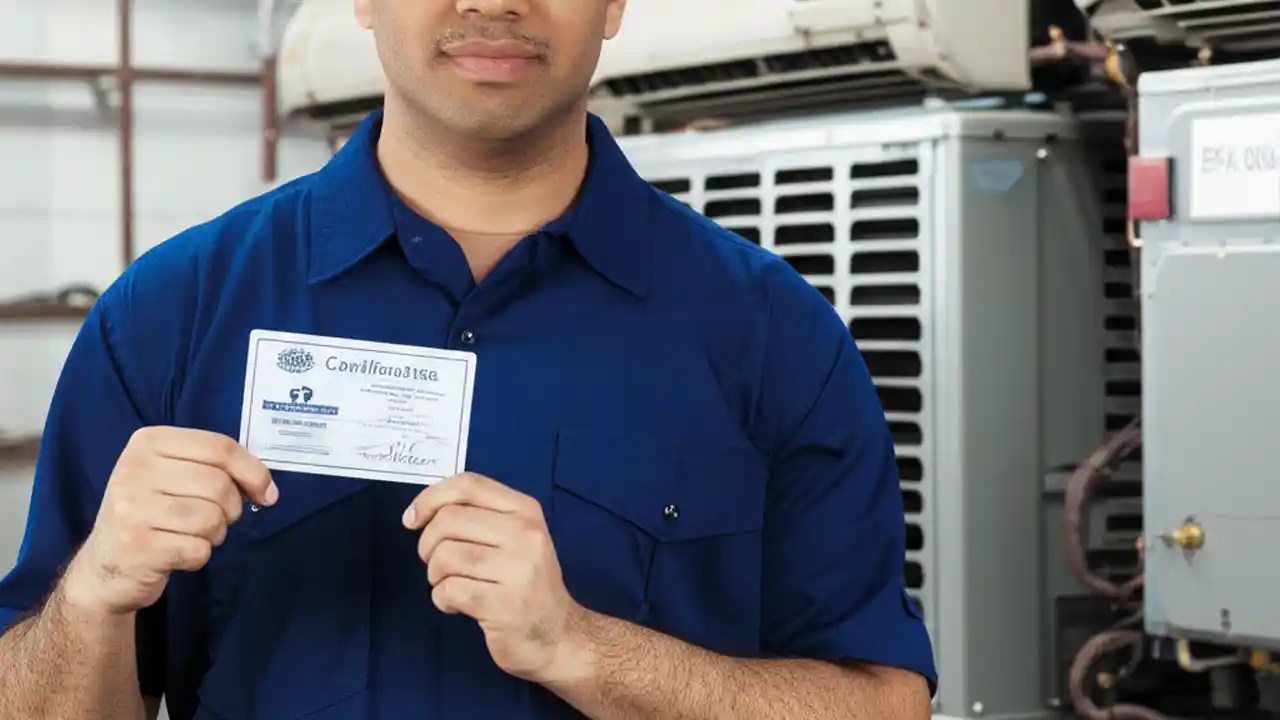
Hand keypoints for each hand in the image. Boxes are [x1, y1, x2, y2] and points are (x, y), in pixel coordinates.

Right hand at [63, 427, 277, 616]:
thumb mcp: (173, 477)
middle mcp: (134, 469)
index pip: (220, 447)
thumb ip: (217, 469)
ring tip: (192, 535)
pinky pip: (198, 550)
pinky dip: (199, 556)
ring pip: (211, 518)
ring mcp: (131, 508)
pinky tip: (177, 553)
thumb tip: (267, 488)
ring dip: (215, 534)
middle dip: (231, 509)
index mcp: (148, 442)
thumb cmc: (150, 514)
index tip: (266, 493)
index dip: (254, 472)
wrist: (103, 567)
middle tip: (215, 520)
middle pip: (219, 484)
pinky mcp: (136, 546)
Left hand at [403, 473, 585, 683]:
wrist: (558, 636)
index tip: (411, 520)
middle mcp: (525, 534)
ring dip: (435, 574)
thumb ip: (479, 517)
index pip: (469, 484)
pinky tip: (457, 605)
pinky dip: (442, 599)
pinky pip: (449, 590)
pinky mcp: (503, 605)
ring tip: (451, 585)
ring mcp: (517, 570)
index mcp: (526, 511)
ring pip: (445, 556)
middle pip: (449, 520)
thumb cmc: (527, 584)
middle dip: (428, 543)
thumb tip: (422, 511)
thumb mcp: (516, 538)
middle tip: (436, 562)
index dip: (430, 498)